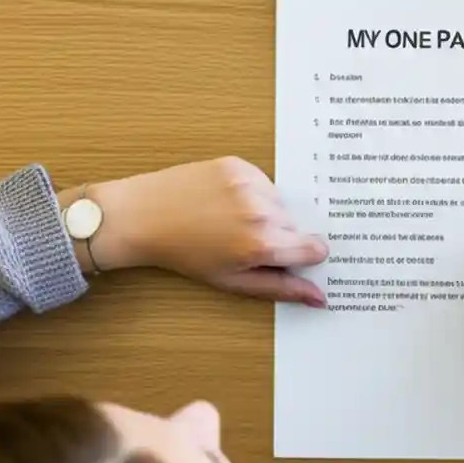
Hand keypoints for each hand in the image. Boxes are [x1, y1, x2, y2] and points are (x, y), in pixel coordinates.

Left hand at [80, 157, 328, 305]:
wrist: (144, 218)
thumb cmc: (185, 254)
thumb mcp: (234, 281)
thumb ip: (281, 288)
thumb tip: (320, 297)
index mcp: (262, 244)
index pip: (315, 247)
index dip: (305, 255)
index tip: (290, 256)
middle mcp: (261, 211)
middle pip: (296, 226)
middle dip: (280, 235)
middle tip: (245, 241)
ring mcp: (249, 184)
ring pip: (280, 203)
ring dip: (266, 212)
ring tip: (232, 220)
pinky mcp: (238, 165)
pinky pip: (263, 181)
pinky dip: (252, 192)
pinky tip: (226, 201)